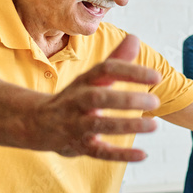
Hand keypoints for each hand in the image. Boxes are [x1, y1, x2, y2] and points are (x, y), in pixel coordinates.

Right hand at [34, 33, 160, 160]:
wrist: (35, 123)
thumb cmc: (74, 97)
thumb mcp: (92, 77)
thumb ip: (116, 60)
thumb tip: (135, 37)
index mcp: (84, 81)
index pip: (105, 70)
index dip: (130, 71)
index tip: (156, 76)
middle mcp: (77, 101)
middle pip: (99, 98)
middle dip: (126, 99)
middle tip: (155, 101)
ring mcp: (76, 124)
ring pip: (100, 124)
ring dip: (127, 126)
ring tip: (154, 126)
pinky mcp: (80, 146)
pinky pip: (100, 152)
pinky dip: (121, 155)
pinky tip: (143, 155)